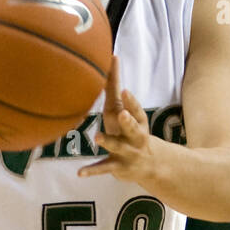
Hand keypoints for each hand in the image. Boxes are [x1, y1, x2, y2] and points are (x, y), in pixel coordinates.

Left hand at [77, 55, 153, 180]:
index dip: (131, 102)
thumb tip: (110, 56)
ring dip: (108, 142)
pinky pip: (103, 168)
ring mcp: (127, 152)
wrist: (150, 165)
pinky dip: (92, 171)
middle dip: (128, 121)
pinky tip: (79, 173)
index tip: (126, 91)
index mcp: (138, 121)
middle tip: (122, 114)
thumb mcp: (126, 110)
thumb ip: (115, 87)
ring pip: (118, 146)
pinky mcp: (117, 166)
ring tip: (97, 137)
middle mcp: (136, 136)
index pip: (137, 110)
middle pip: (133, 128)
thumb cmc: (130, 130)